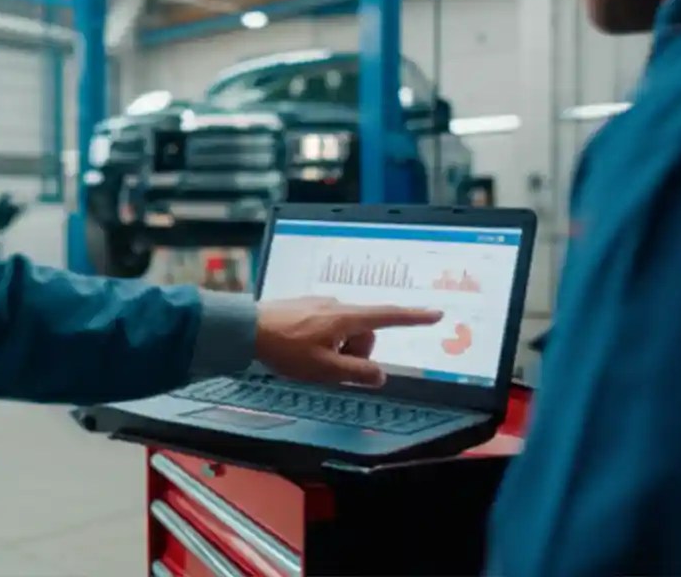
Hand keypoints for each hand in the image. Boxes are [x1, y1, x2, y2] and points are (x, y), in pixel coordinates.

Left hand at [255, 298, 443, 386]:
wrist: (245, 329)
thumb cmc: (285, 348)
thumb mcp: (325, 369)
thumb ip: (357, 373)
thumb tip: (380, 376)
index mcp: (346, 317)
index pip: (388, 316)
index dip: (413, 317)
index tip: (435, 314)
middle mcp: (336, 305)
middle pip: (364, 333)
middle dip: (356, 354)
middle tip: (331, 370)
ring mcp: (319, 304)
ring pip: (344, 333)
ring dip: (337, 350)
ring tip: (311, 361)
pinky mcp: (305, 308)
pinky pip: (327, 328)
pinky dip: (323, 343)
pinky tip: (301, 351)